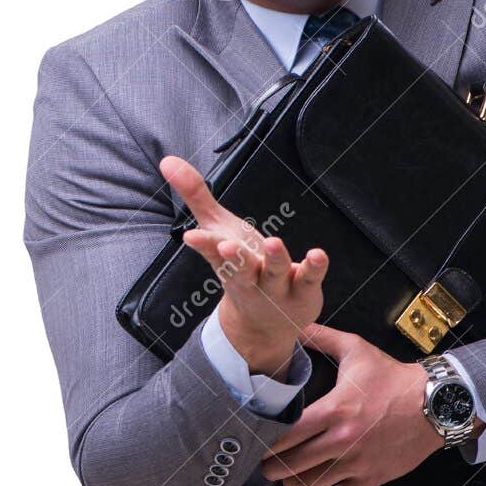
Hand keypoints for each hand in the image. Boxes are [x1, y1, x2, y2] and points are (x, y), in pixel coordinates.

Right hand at [159, 154, 327, 376]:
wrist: (263, 324)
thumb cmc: (240, 267)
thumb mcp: (218, 229)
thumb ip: (195, 194)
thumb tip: (167, 160)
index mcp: (224, 262)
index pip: (211, 252)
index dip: (203, 244)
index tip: (191, 236)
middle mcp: (248, 277)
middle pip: (239, 269)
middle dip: (233, 258)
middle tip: (226, 246)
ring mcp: (275, 286)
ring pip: (273, 273)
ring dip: (274, 259)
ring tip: (274, 243)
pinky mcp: (302, 289)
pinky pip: (308, 278)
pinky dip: (314, 267)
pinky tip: (317, 254)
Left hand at [259, 323, 449, 485]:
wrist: (436, 403)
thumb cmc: (393, 377)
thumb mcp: (355, 350)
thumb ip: (320, 336)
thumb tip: (293, 323)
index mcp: (334, 409)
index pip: (288, 433)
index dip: (267, 440)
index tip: (258, 439)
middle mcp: (343, 440)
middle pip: (292, 464)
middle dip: (271, 466)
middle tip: (265, 462)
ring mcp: (358, 462)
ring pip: (311, 485)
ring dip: (292, 484)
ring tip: (285, 476)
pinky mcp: (373, 478)